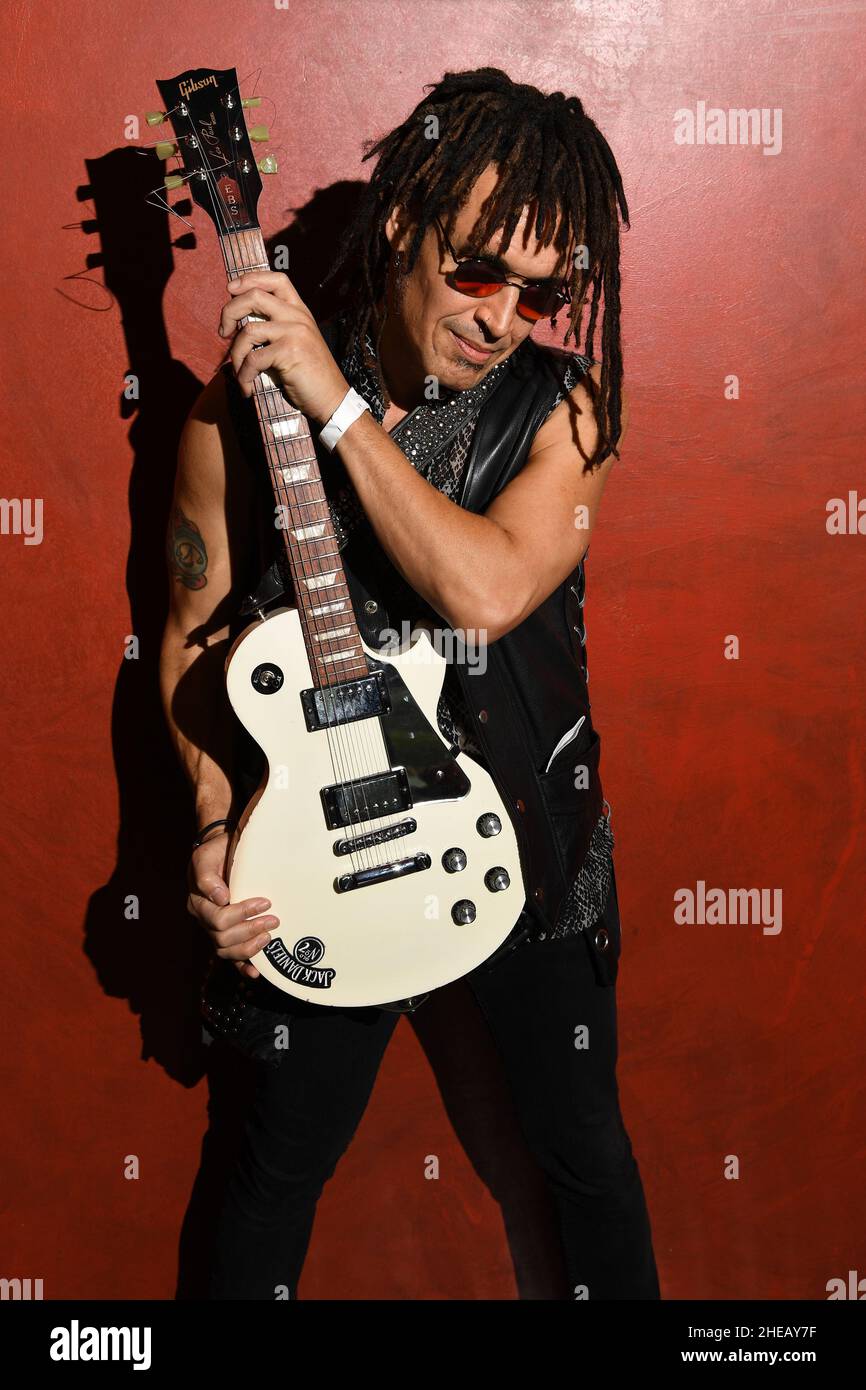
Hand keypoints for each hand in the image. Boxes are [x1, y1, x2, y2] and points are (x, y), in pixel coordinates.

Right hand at [186, 830, 277, 979]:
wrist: (220, 850)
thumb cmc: (215, 852)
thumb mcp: (206, 857)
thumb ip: (208, 876)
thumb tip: (221, 898)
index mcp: (198, 902)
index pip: (219, 918)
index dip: (243, 913)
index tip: (264, 902)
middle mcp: (204, 918)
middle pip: (223, 937)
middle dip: (250, 930)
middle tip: (273, 920)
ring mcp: (214, 929)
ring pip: (226, 950)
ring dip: (249, 947)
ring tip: (269, 936)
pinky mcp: (226, 934)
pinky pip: (230, 956)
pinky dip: (242, 966)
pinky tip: (255, 972)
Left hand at [219, 270, 349, 422]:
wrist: (331, 399)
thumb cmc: (308, 375)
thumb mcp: (294, 343)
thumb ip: (274, 328)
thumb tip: (238, 323)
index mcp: (300, 311)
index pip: (276, 279)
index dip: (250, 278)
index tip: (231, 289)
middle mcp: (298, 316)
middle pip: (254, 296)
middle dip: (229, 312)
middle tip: (223, 332)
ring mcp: (295, 332)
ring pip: (248, 330)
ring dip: (236, 354)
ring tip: (239, 371)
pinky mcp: (289, 351)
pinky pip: (253, 358)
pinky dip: (244, 375)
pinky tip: (247, 387)